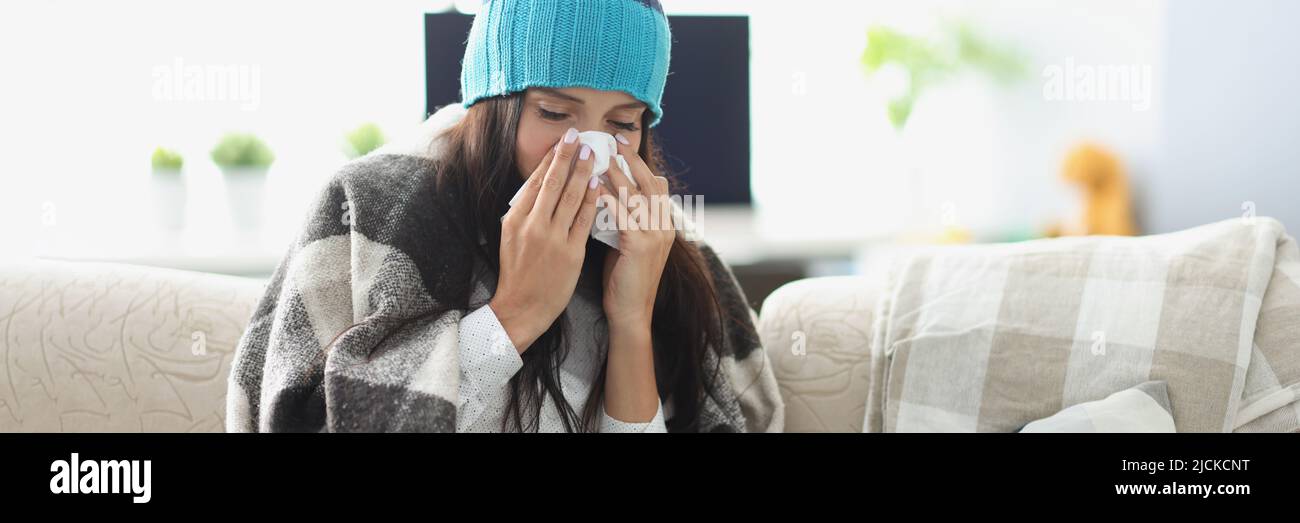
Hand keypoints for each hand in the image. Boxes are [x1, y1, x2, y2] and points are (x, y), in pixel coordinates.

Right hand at [491, 128, 600, 352]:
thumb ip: (523, 212)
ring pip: (570, 197)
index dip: (550, 159)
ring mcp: (552, 238)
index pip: (535, 181)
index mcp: (515, 219)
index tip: (562, 141)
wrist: (521, 307)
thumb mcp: (510, 237)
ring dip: (583, 171)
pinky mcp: (570, 253)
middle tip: (578, 135)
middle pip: (552, 183)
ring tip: (593, 152)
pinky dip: (592, 199)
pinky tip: (600, 184)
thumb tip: (536, 185)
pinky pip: (584, 220)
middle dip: (566, 156)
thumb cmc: (517, 272)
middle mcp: (532, 225)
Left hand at [597, 134, 675, 332]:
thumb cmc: (624, 278)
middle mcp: (664, 226)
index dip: (639, 163)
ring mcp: (655, 236)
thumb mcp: (628, 242)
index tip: (622, 144)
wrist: (630, 312)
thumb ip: (626, 218)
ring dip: (618, 173)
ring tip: (602, 155)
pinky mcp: (641, 246)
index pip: (654, 184)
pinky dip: (610, 198)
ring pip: (636, 195)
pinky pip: (624, 215)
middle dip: (632, 159)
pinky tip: (595, 186)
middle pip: (649, 183)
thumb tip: (612, 194)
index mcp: (663, 224)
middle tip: (614, 140)